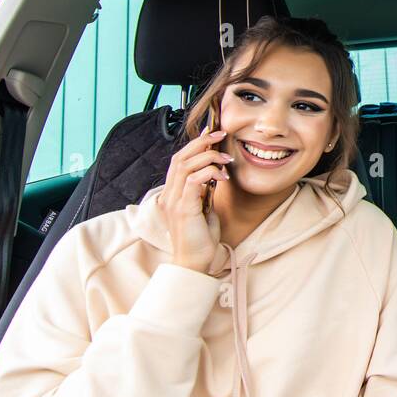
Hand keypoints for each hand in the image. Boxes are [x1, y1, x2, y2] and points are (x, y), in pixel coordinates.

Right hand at [158, 128, 230, 272]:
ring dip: (208, 156)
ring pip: (185, 165)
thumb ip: (205, 192)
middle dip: (201, 142)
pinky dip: (209, 173)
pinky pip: (193, 180)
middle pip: (180, 157)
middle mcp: (169, 195)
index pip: (179, 160)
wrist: (194, 262)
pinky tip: (222, 176)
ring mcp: (174, 201)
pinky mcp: (182, 208)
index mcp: (172, 194)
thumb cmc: (200, 239)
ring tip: (226, 158)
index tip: (211, 133)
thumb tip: (214, 176)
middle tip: (221, 134)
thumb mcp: (204, 209)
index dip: (195, 144)